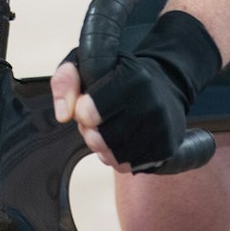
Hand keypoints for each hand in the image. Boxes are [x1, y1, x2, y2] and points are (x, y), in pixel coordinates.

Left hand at [52, 10, 222, 170]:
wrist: (162, 88)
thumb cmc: (118, 76)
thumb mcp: (87, 64)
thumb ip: (66, 80)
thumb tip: (63, 114)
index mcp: (134, 77)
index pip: (88, 112)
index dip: (80, 110)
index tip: (86, 101)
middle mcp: (152, 105)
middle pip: (98, 139)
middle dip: (89, 130)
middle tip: (97, 117)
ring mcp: (161, 129)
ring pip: (111, 156)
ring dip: (102, 145)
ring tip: (108, 127)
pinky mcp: (166, 149)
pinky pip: (126, 166)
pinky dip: (116, 156)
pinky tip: (120, 139)